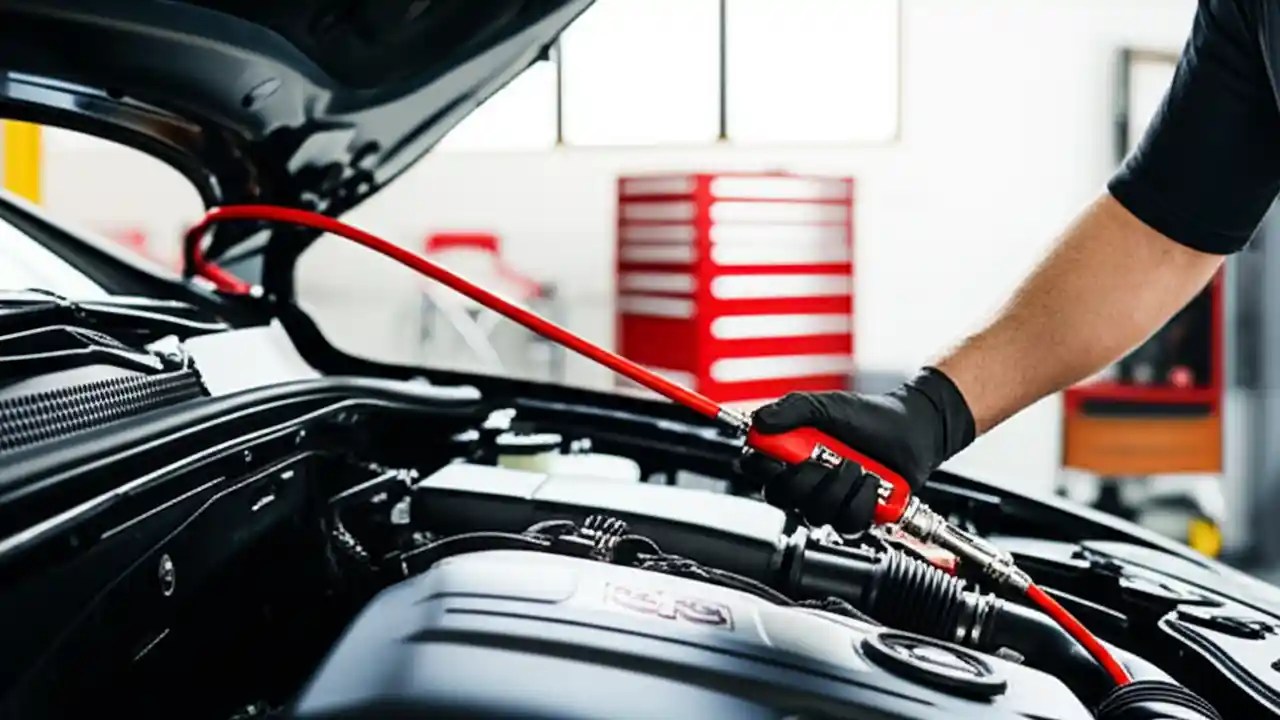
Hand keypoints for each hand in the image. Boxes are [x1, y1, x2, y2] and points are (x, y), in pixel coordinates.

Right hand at [736, 367, 974, 532]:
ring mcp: (829, 501)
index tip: (777, 457)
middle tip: (830, 457)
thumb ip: (792, 408)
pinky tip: (872, 483)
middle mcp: (805, 481)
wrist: (913, 430)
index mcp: (790, 452)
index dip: (761, 467)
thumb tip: (759, 420)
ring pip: (816, 514)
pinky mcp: (854, 515)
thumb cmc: (870, 417)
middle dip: (809, 478)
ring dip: (841, 489)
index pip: (756, 468)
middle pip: (782, 497)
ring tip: (859, 466)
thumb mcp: (827, 405)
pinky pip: (847, 523)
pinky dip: (863, 501)